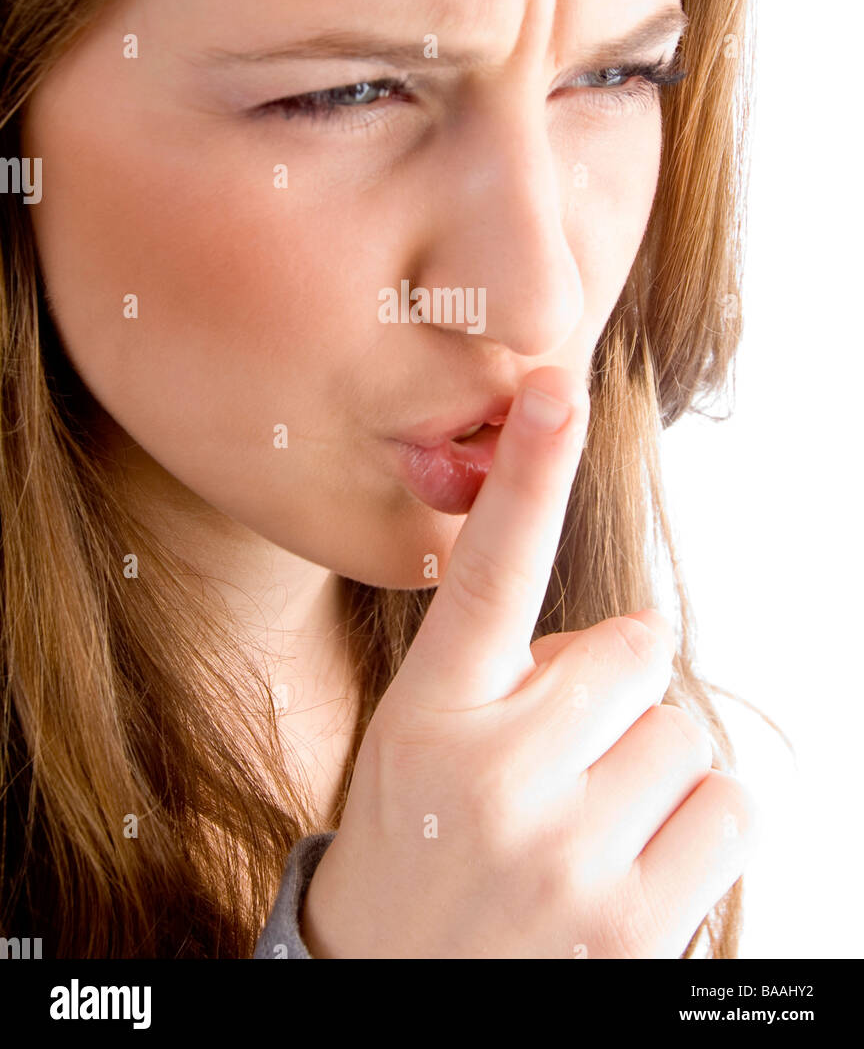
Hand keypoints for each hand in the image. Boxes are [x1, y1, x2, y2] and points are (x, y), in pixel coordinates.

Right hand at [301, 365, 758, 957]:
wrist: (392, 990)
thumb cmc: (419, 840)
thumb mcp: (424, 738)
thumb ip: (507, 671)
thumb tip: (636, 640)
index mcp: (432, 713)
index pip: (486, 572)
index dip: (527, 474)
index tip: (553, 387)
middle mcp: (497, 775)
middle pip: (634, 648)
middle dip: (608, 687)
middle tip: (552, 755)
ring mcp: (568, 855)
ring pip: (683, 731)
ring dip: (649, 763)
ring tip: (583, 820)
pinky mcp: (633, 925)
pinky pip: (729, 806)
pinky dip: (698, 819)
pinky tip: (633, 856)